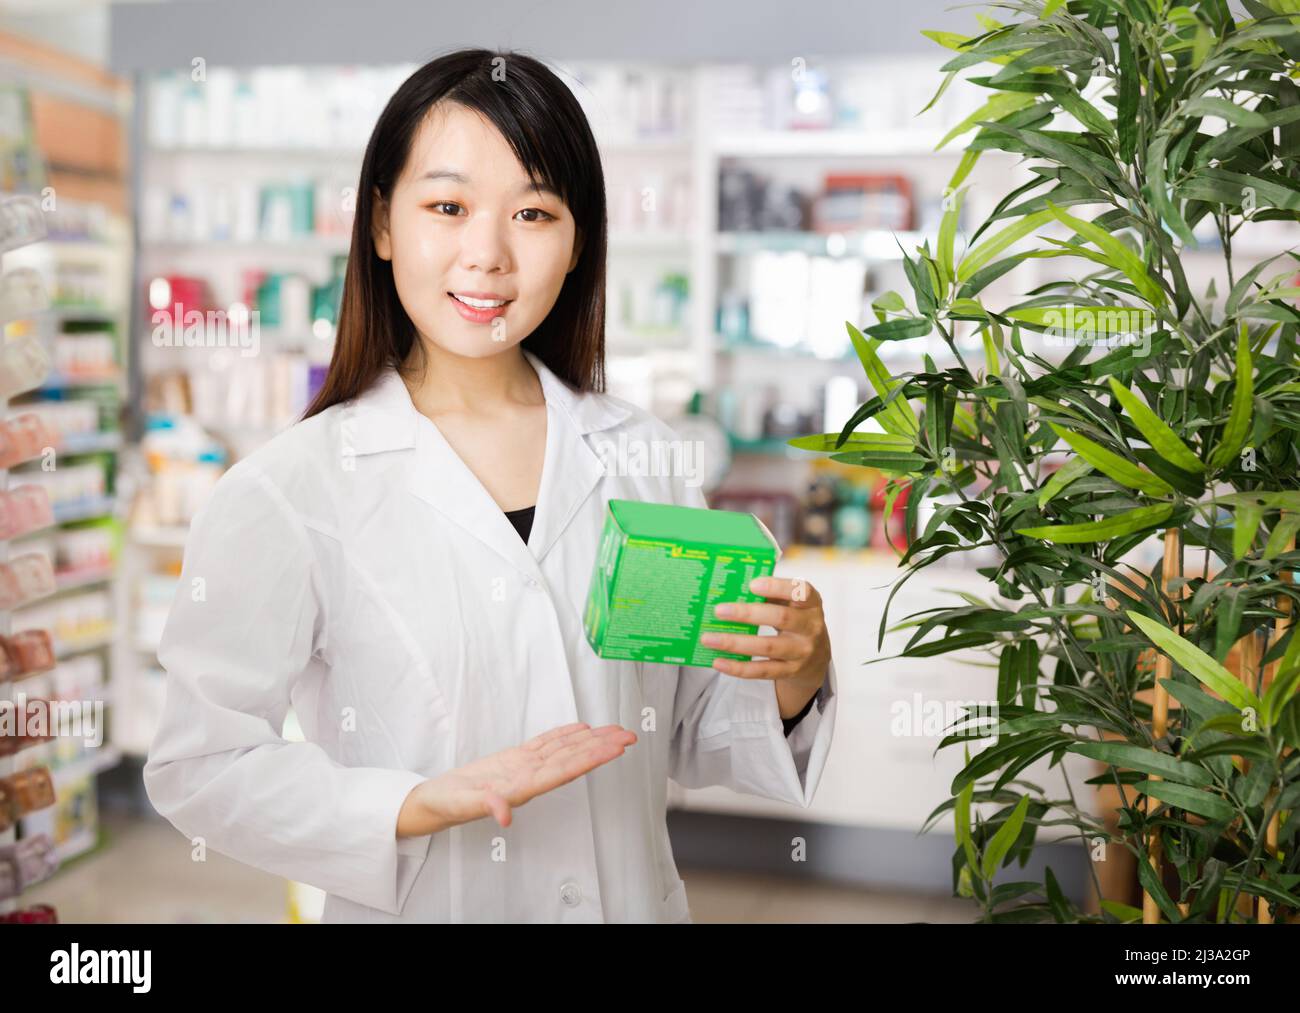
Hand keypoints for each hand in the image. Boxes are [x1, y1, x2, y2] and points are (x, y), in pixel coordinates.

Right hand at [397, 723, 636, 836]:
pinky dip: (563, 735)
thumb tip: (504, 814)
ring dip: (589, 740)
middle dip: (600, 747)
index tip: (614, 750)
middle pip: (572, 758)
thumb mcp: (461, 806)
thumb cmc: (447, 806)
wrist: (434, 803)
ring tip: (615, 731)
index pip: (564, 770)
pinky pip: (544, 744)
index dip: (590, 758)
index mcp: (522, 788)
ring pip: (563, 749)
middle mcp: (530, 777)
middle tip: (628, 736)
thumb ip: (484, 807)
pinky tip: (580, 729)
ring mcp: (523, 767)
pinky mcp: (514, 759)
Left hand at [698, 575, 830, 718]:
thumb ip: (772, 592)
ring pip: (767, 647)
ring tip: (708, 638)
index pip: (801, 591)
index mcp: (811, 603)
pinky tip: (718, 661)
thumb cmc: (795, 617)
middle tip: (719, 610)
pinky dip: (739, 667)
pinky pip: (762, 671)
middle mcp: (811, 627)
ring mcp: (802, 652)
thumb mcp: (792, 601)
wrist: (817, 654)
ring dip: (735, 643)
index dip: (777, 587)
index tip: (752, 584)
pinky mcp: (791, 671)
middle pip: (781, 618)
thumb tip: (732, 586)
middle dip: (748, 614)